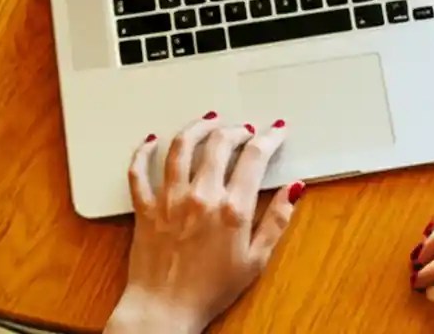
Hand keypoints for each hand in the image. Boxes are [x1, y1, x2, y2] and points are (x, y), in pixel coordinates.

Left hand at [104, 113, 304, 333]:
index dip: (270, 138)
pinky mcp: (146, 208)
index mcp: (232, 209)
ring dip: (197, 128)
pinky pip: (139, 171)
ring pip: (181, 147)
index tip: (276, 131)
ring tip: (208, 121)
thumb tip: (294, 189)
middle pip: (219, 142)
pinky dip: (143, 152)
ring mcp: (170, 200)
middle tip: (244, 129)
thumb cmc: (211, 291)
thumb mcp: (256, 260)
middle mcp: (201, 197)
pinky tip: (152, 141)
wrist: (165, 312)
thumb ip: (277, 221)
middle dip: (236, 129)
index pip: (255, 157)